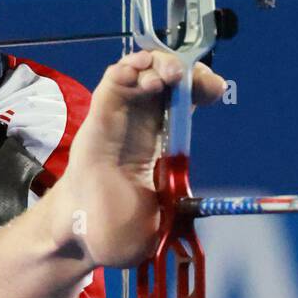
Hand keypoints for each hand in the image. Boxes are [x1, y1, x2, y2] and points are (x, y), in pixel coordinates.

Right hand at [63, 51, 225, 267]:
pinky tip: (138, 70)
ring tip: (164, 77)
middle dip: (183, 68)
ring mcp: (120, 116)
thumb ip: (183, 209)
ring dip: (157, 64)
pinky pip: (113, 82)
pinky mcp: (98, 117)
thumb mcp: (164, 218)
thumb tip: (201, 209)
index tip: (214, 89)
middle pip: (167, 77)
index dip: (202, 86)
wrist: (82, 233)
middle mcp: (143, 122)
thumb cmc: (118, 225)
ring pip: (141, 72)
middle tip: (186, 78)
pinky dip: (126, 68)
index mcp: (162, 140)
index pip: (186, 99)